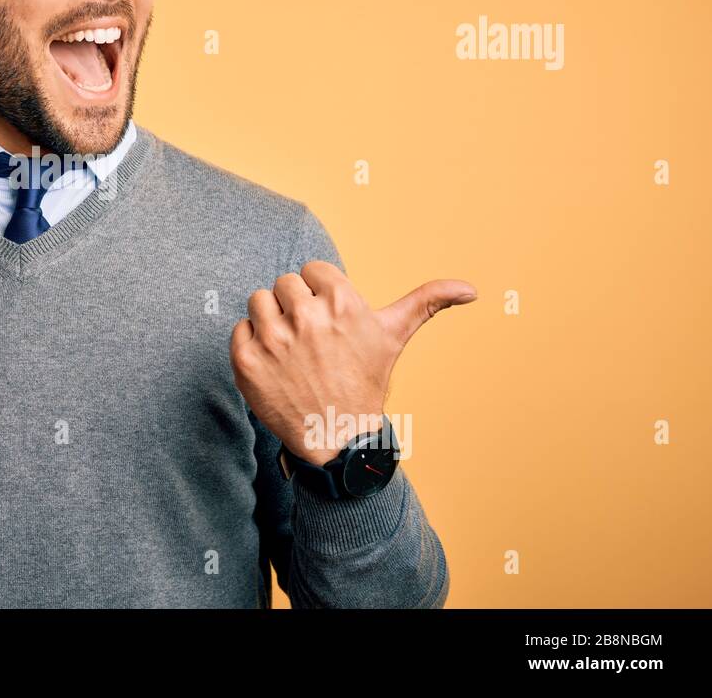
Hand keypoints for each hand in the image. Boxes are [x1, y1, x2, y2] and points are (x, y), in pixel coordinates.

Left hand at [230, 261, 475, 465]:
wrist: (338, 439)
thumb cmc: (365, 383)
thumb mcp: (394, 337)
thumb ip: (427, 302)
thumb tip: (472, 288)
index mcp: (342, 302)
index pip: (314, 270)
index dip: (321, 294)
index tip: (331, 321)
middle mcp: (307, 317)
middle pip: (285, 283)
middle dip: (296, 307)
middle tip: (312, 341)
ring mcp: (275, 340)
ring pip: (259, 300)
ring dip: (271, 320)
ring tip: (292, 350)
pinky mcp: (248, 361)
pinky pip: (239, 329)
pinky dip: (252, 344)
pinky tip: (275, 364)